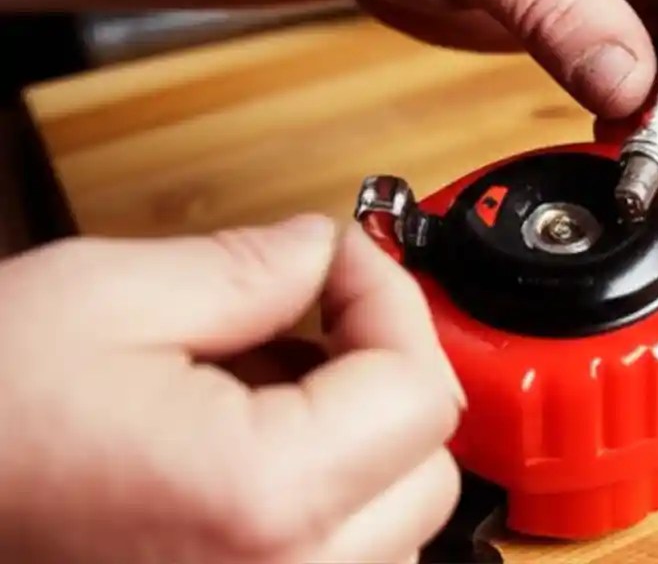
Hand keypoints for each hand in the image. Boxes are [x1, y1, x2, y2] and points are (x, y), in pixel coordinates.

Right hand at [0, 215, 463, 563]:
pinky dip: (324, 502)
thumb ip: (248, 267)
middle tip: (320, 318)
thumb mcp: (103, 298)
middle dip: (385, 374)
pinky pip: (339, 563)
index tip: (347, 265)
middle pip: (426, 466)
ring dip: (359, 443)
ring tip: (265, 388)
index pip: (418, 391)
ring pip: (394, 524)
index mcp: (262, 497)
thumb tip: (323, 251)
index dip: (391, 303)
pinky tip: (247, 450)